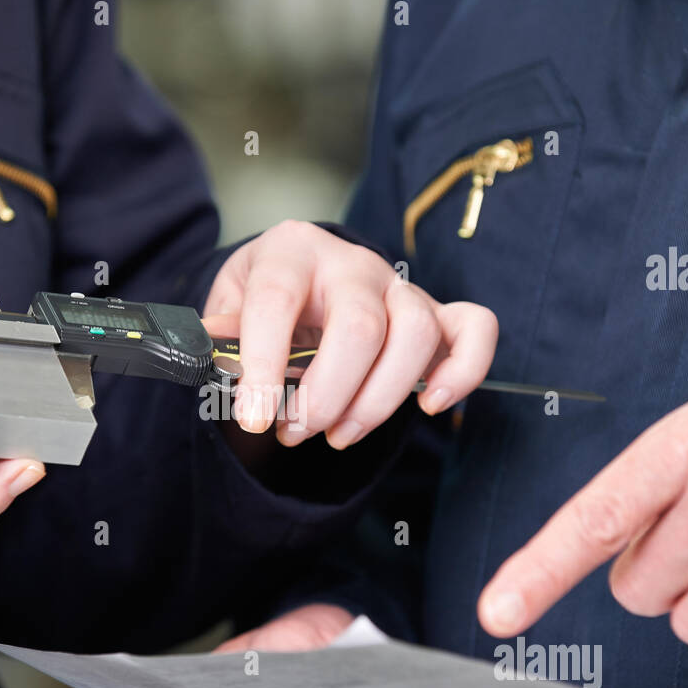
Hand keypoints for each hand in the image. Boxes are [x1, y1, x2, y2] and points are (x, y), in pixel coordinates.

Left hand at [204, 220, 496, 447]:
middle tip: (295, 432)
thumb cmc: (265, 300)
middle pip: (359, 327)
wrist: (301, 280)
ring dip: (378, 401)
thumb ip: (221, 335)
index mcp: (290, 252)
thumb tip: (213, 361)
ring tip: (339, 435)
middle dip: (327, 396)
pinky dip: (462, 371)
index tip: (255, 418)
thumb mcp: (228, 307)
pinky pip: (474, 330)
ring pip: (416, 335)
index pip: (277, 302)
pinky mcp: (438, 312)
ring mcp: (401, 286)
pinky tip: (430, 406)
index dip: (265, 366)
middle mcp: (352, 263)